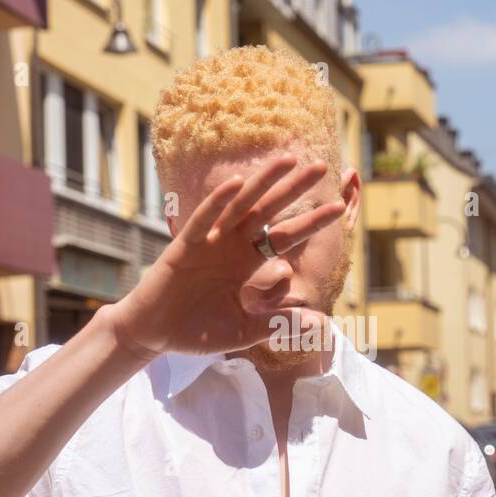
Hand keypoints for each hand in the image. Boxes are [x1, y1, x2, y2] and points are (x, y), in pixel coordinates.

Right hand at [105, 155, 346, 358]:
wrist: (157, 336)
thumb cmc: (199, 332)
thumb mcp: (247, 330)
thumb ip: (279, 323)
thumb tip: (319, 321)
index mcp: (249, 263)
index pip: (286, 237)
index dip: (311, 222)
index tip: (338, 208)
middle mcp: (232, 246)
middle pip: (269, 212)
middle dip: (294, 189)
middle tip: (320, 166)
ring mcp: (209, 243)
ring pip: (240, 205)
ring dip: (263, 182)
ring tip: (288, 160)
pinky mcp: (185, 246)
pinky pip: (203, 220)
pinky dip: (217, 202)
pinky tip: (235, 183)